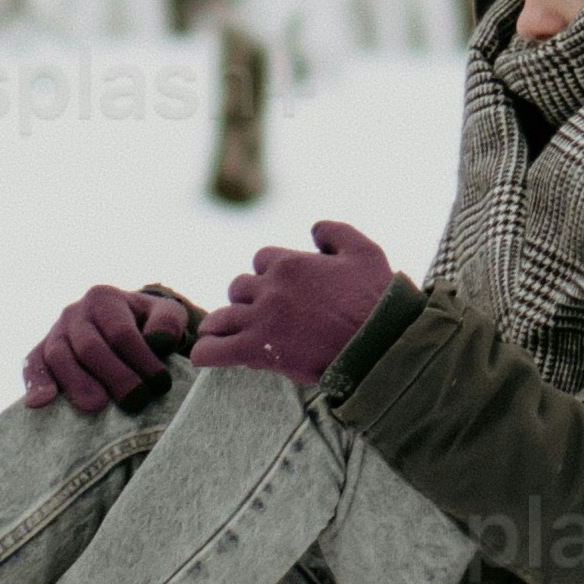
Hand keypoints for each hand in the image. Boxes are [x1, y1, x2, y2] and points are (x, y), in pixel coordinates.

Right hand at [24, 277, 197, 417]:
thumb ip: (168, 323)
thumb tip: (159, 341)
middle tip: (135, 401)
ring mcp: (54, 332)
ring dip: (77, 384)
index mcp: (104, 300)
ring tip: (97, 407)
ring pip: (59, 357)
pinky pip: (32, 365)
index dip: (141, 361)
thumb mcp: (166, 314)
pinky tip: (40, 403)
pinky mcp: (39, 353)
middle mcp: (75, 312)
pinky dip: (35, 384)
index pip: (121, 333)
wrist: (122, 323)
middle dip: (114, 377)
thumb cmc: (147, 324)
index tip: (160, 384)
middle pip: (90, 347)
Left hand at [189, 221, 392, 386]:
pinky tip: (204, 355)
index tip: (284, 289)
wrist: (379, 345)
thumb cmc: (377, 300)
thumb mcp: (365, 252)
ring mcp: (261, 320)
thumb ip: (336, 232)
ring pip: (222, 316)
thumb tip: (313, 228)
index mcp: (291, 263)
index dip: (271, 274)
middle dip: (247, 298)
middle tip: (261, 315)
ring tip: (224, 333)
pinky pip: (215, 350)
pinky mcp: (257, 350)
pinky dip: (205, 352)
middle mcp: (270, 288)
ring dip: (223, 323)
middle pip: (239, 287)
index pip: (262, 260)